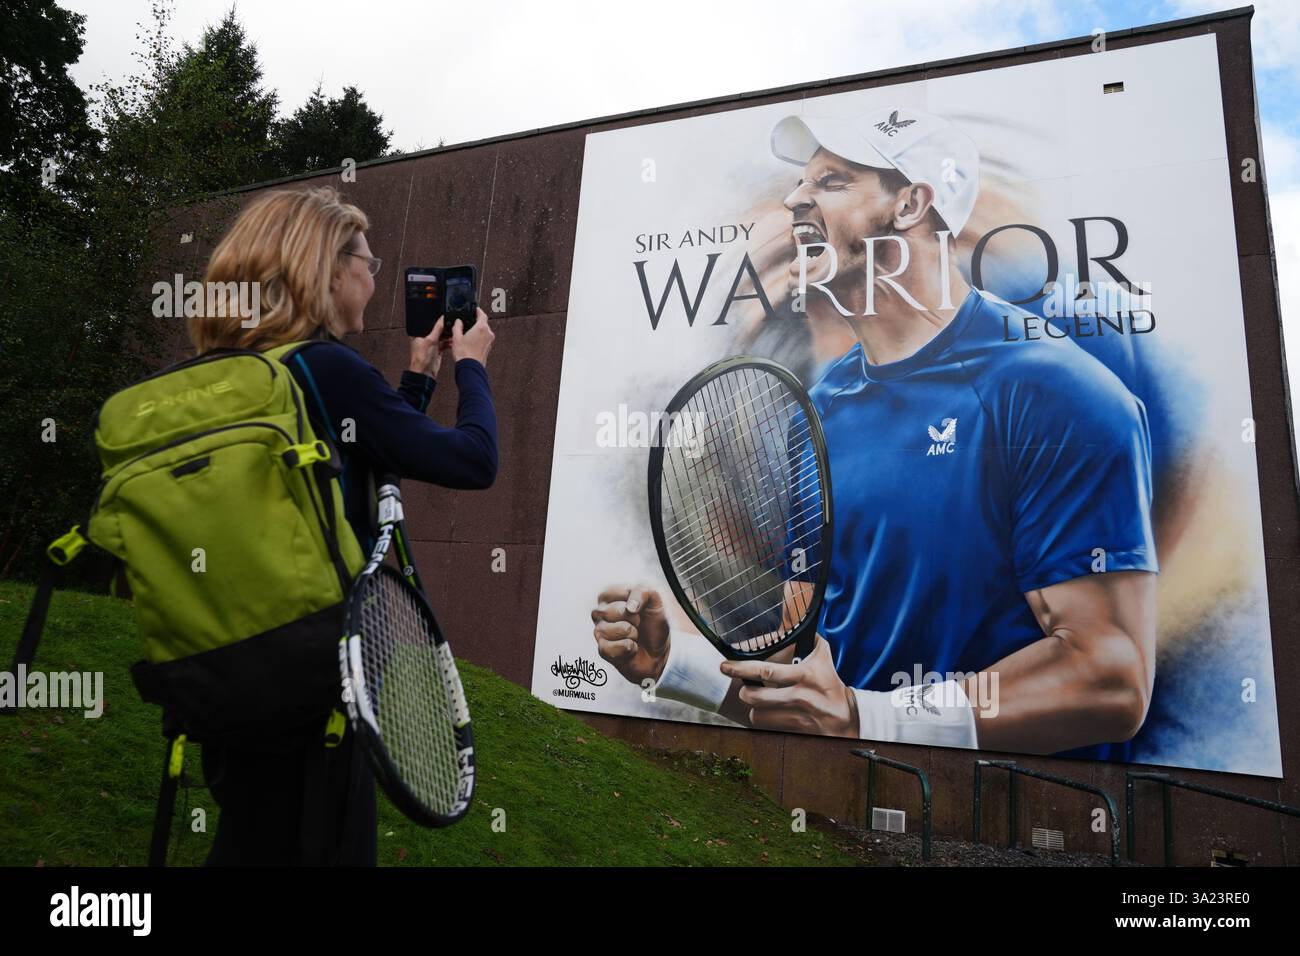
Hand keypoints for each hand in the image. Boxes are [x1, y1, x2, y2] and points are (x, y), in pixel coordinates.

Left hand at [408, 316, 449, 376]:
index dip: (436, 321)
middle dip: (444, 329)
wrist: (424, 374)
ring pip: (441, 337)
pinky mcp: (437, 351)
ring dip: (447, 336)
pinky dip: (449, 343)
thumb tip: (442, 319)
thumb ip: (437, 329)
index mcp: (418, 334)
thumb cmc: (421, 359)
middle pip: (436, 330)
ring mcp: (431, 345)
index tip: (445, 318)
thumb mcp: (430, 340)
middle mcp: (424, 339)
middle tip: (451, 326)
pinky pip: (444, 344)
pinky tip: (452, 342)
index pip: (429, 324)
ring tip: (453, 334)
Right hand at [451, 307, 493, 366]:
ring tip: (467, 333)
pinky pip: (484, 339)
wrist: (470, 367)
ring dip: (477, 330)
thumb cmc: (464, 354)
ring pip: (484, 331)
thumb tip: (458, 322)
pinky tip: (470, 342)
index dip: (478, 311)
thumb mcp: (456, 337)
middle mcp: (488, 333)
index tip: (475, 309)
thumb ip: (457, 326)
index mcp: (481, 327)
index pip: (482, 314)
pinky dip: (479, 338)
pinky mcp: (488, 348)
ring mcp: (489, 341)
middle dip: (476, 322)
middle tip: (468, 322)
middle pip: (483, 323)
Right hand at [591, 584, 670, 685]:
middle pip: (616, 611)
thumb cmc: (652, 622)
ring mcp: (599, 631)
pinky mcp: (602, 650)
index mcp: (609, 595)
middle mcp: (600, 612)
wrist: (658, 650)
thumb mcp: (654, 600)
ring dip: (633, 634)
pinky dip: (629, 648)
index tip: (640, 607)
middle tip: (638, 623)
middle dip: (634, 618)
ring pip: (616, 630)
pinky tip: (631, 647)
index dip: (636, 601)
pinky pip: (614, 648)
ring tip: (634, 635)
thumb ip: (642, 592)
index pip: (618, 592)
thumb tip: (629, 608)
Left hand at [720, 636, 857, 735]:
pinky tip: (767, 713)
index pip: (768, 671)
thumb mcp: (822, 654)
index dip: (742, 668)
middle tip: (744, 687)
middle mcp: (799, 696)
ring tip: (757, 700)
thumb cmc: (829, 681)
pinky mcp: (795, 730)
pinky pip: (767, 726)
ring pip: (757, 714)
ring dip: (753, 707)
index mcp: (803, 675)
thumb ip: (806, 635)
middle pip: (756, 696)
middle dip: (744, 691)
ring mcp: (796, 715)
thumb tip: (793, 607)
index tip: (725, 665)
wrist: (846, 716)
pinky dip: (763, 720)